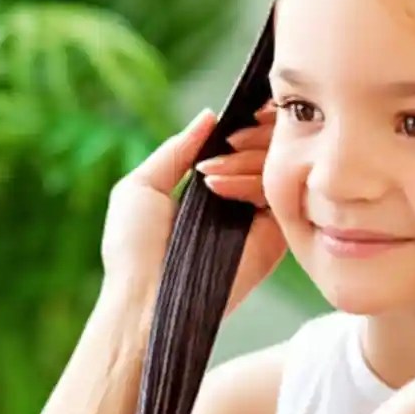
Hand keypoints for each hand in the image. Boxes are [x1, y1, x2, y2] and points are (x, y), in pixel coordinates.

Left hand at [99, 106, 285, 315]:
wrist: (146, 298)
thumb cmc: (133, 250)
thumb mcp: (141, 187)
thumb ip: (177, 149)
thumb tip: (210, 116)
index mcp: (213, 189)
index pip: (245, 145)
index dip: (246, 124)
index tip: (238, 114)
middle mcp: (241, 201)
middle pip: (269, 148)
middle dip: (250, 134)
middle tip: (227, 141)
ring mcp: (260, 219)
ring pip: (278, 166)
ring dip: (245, 157)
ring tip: (209, 177)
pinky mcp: (275, 238)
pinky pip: (282, 194)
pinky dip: (254, 180)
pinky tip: (220, 190)